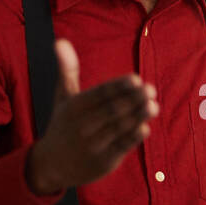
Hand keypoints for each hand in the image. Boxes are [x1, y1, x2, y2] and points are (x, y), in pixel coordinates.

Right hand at [25, 38, 158, 194]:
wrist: (52, 164)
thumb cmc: (63, 124)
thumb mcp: (63, 97)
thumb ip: (67, 69)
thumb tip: (60, 40)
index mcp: (74, 107)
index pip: (100, 94)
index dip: (119, 86)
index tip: (135, 79)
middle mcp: (82, 126)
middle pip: (112, 110)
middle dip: (133, 99)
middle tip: (151, 89)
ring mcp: (93, 144)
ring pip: (120, 127)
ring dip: (138, 116)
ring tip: (154, 105)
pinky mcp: (102, 161)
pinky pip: (121, 147)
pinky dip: (133, 137)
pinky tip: (145, 127)